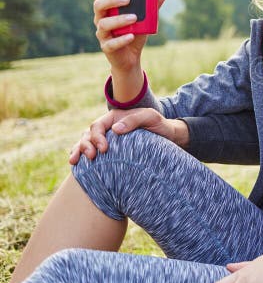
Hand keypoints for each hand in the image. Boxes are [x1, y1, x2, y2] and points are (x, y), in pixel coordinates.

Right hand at [68, 108, 188, 164]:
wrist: (167, 136)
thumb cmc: (159, 125)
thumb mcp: (150, 117)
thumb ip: (134, 120)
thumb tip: (116, 129)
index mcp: (114, 118)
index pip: (98, 126)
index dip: (97, 137)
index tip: (104, 149)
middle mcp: (107, 128)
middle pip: (87, 135)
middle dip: (85, 145)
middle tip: (92, 157)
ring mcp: (106, 139)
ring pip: (85, 143)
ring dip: (78, 151)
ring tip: (75, 161)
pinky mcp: (109, 151)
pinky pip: (90, 152)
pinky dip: (81, 157)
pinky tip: (77, 165)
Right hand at [92, 0, 167, 73]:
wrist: (131, 57)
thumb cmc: (135, 32)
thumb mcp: (146, 18)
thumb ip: (152, 4)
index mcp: (107, 8)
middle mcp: (101, 18)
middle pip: (98, 5)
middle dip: (111, 0)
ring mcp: (102, 33)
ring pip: (104, 24)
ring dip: (119, 20)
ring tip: (134, 18)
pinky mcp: (107, 47)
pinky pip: (110, 43)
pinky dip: (121, 39)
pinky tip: (131, 36)